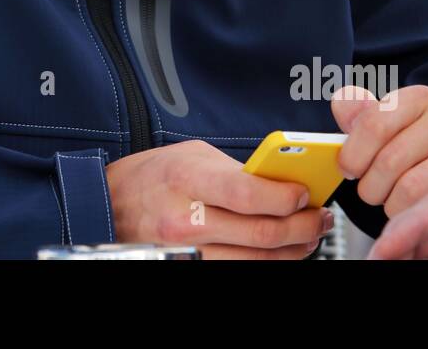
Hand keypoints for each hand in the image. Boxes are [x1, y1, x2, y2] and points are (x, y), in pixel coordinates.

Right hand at [105, 139, 330, 258]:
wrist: (108, 204)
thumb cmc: (151, 176)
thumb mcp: (192, 156)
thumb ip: (236, 171)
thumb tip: (283, 183)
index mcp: (188, 179)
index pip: (250, 195)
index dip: (288, 198)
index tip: (305, 193)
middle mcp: (186, 220)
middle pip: (262, 233)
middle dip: (303, 227)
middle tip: (319, 218)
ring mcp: (186, 251)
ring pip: (257, 261)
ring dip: (292, 251)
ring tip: (307, 236)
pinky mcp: (187, 267)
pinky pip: (239, 271)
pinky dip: (267, 264)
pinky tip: (279, 252)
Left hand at [331, 85, 427, 218]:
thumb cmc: (411, 145)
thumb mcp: (382, 126)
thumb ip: (356, 114)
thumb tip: (343, 102)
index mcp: (420, 96)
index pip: (374, 124)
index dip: (353, 154)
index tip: (348, 169)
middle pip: (390, 160)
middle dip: (370, 186)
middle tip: (371, 192)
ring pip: (413, 188)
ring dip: (392, 205)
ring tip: (393, 201)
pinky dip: (420, 216)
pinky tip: (418, 210)